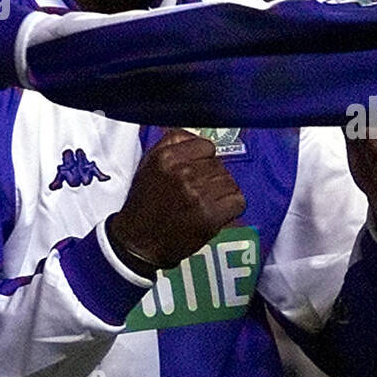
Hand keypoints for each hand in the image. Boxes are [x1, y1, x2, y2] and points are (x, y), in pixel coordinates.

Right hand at [108, 130, 246, 273]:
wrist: (138, 242)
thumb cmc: (145, 203)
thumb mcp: (149, 164)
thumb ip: (172, 142)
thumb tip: (195, 134)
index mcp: (167, 157)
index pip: (207, 146)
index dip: (204, 160)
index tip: (196, 171)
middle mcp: (183, 173)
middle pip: (219, 165)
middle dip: (211, 178)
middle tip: (197, 193)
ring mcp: (197, 195)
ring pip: (230, 182)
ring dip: (221, 193)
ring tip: (204, 203)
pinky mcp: (210, 216)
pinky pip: (238, 202)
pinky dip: (231, 208)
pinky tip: (216, 212)